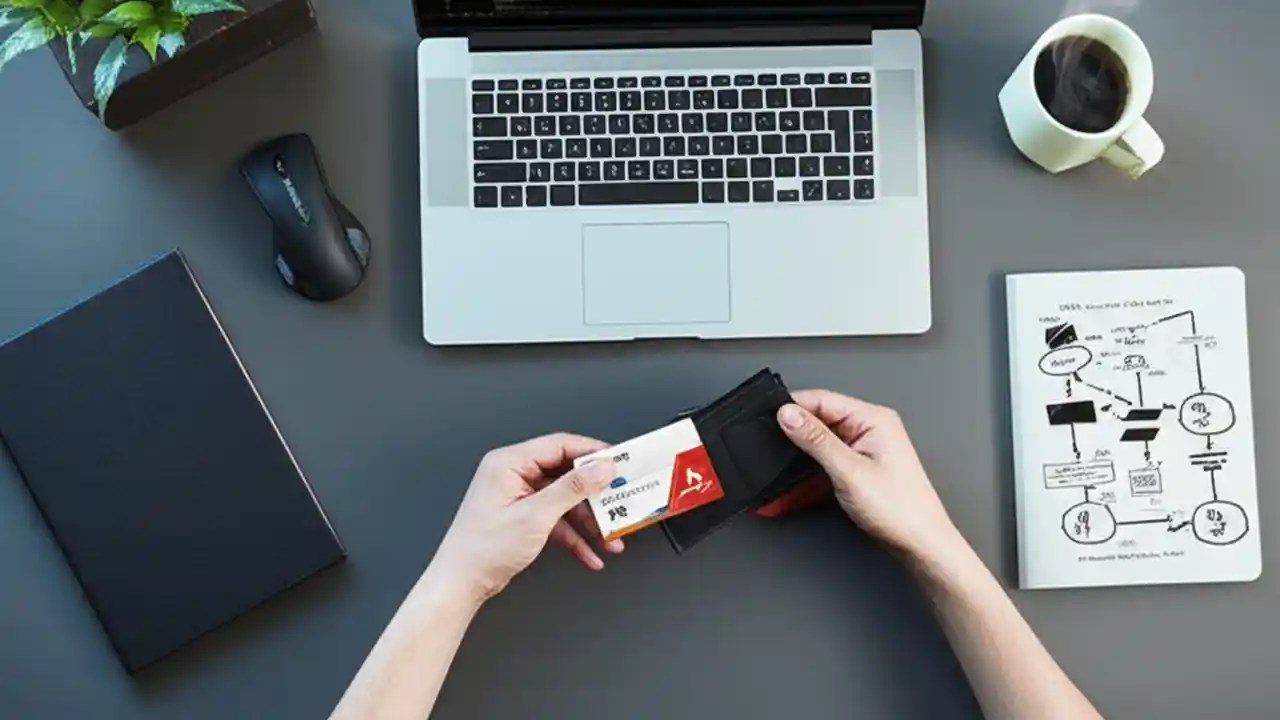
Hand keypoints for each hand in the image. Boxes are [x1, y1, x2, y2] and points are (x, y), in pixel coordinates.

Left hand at [430, 434, 620, 603]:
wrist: (461, 583)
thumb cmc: (482, 549)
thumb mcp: (536, 516)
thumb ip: (572, 489)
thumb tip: (600, 468)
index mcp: (509, 463)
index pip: (560, 446)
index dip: (592, 453)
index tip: (617, 463)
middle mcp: (513, 475)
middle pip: (566, 475)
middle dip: (594, 496)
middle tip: (619, 501)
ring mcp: (518, 497)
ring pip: (564, 501)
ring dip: (588, 522)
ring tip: (610, 538)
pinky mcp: (522, 517)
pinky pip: (556, 520)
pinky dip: (574, 536)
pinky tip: (590, 553)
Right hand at [771, 390, 961, 564]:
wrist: (921, 544)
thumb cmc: (900, 509)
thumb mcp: (849, 471)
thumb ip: (816, 440)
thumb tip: (789, 414)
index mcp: (873, 419)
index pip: (823, 399)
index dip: (793, 407)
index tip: (767, 419)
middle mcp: (870, 429)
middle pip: (819, 422)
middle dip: (791, 438)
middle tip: (767, 450)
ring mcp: (864, 450)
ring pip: (818, 447)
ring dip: (796, 463)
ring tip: (775, 477)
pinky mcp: (858, 470)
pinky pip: (824, 466)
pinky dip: (806, 479)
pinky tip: (789, 493)